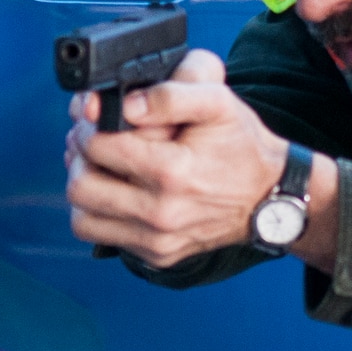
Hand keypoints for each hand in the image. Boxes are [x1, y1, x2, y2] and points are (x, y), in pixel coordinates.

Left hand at [66, 49, 299, 267]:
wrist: (272, 198)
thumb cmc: (242, 148)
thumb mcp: (219, 104)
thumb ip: (171, 94)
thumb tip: (124, 105)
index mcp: (173, 171)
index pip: (97, 146)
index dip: (88, 125)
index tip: (93, 117)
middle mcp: (161, 212)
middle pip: (81, 186)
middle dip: (79, 157)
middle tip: (93, 141)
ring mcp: (157, 240)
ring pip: (83, 218)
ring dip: (85, 188)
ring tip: (102, 168)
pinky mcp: (157, 256)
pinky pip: (105, 237)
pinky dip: (103, 213)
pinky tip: (122, 192)